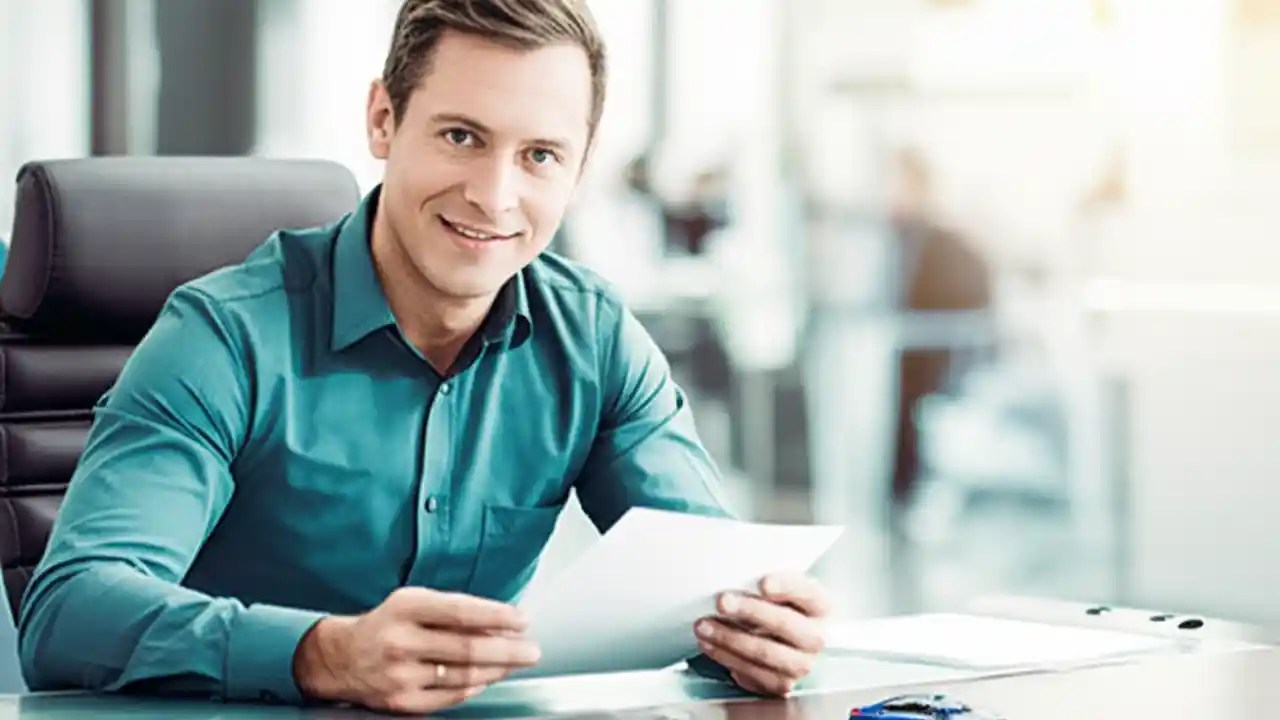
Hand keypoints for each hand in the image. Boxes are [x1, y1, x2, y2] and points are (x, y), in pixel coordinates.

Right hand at [293, 586, 540, 713]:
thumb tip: (501, 619)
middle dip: (508, 650)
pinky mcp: (403, 701)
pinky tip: (488, 677)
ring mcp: (401, 675)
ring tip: (515, 662)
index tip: (522, 620)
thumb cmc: (387, 623)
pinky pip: (451, 696)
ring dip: (497, 670)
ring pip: (463, 676)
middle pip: (467, 648)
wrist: (342, 657)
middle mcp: (401, 641)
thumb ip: (453, 608)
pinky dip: (476, 687)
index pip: (461, 612)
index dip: (497, 616)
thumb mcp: (414, 601)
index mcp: (406, 608)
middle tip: (532, 650)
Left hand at [693, 572, 830, 695]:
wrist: (782, 640)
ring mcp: (801, 665)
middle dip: (750, 611)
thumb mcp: (778, 589)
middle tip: (722, 601)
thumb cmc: (777, 607)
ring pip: (765, 652)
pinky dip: (726, 657)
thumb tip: (732, 577)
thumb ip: (763, 582)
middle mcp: (816, 637)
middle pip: (784, 624)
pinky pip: (752, 673)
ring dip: (729, 638)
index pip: (806, 593)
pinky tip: (709, 644)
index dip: (786, 587)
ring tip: (703, 625)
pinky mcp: (781, 684)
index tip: (763, 582)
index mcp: (820, 606)